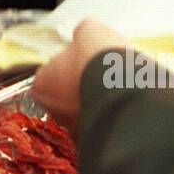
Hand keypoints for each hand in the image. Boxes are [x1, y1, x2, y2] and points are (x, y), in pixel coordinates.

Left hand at [31, 20, 127, 138]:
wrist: (128, 93)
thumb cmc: (100, 61)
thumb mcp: (90, 30)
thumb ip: (83, 33)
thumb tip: (86, 33)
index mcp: (42, 85)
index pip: (52, 71)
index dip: (72, 62)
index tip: (88, 57)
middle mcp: (54, 113)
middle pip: (70, 92)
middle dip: (88, 82)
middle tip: (107, 70)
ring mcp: (78, 131)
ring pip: (91, 110)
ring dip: (104, 99)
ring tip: (125, 85)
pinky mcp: (102, 142)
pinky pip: (109, 124)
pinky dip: (118, 115)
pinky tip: (132, 101)